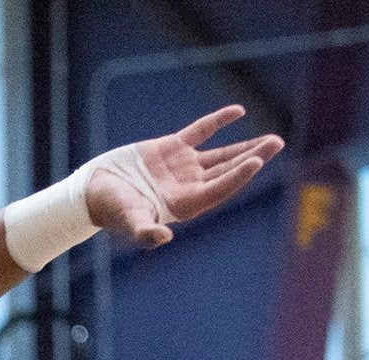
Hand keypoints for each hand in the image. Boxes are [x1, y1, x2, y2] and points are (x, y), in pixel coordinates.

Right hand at [86, 106, 283, 248]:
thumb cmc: (109, 209)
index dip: (237, 175)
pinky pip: (200, 132)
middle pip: (228, 170)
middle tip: (276, 144)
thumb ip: (144, 231)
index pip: (218, 188)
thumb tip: (162, 238)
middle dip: (253, 157)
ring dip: (245, 147)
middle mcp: (187, 186)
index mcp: (183, 204)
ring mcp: (182, 167)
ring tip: (272, 139)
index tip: (256, 161)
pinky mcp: (171, 149)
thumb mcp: (128, 220)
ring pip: (221, 155)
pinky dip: (217, 122)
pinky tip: (237, 112)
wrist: (91, 191)